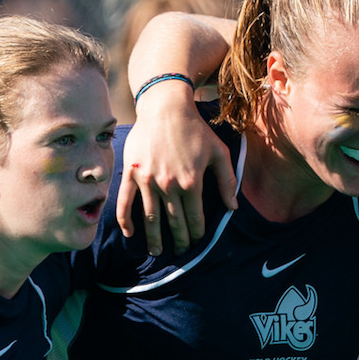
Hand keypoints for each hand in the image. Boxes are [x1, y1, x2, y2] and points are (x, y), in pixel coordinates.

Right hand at [113, 81, 236, 255]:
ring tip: (157, 251)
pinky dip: (126, 221)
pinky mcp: (132, 174)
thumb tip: (233, 208)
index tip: (197, 241)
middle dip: (179, 240)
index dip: (197, 233)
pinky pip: (125, 202)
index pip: (194, 218)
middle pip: (174, 223)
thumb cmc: (195, 129)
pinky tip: (130, 234)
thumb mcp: (219, 152)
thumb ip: (227, 181)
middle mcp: (169, 185)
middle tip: (181, 251)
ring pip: (150, 218)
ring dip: (154, 239)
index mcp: (191, 182)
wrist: (165, 108)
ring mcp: (148, 181)